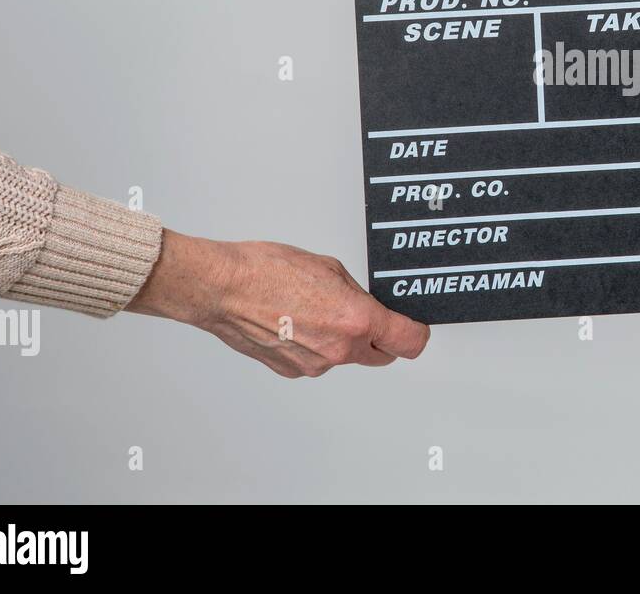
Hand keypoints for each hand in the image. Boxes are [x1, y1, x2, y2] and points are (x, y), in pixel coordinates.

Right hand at [128, 229, 429, 377]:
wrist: (222, 289)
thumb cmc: (267, 271)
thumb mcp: (330, 268)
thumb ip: (356, 293)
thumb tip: (366, 305)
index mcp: (356, 320)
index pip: (409, 342)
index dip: (416, 334)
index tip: (415, 327)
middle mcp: (339, 349)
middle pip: (381, 356)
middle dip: (382, 339)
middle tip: (368, 317)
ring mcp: (315, 365)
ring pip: (346, 357)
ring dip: (342, 340)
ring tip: (316, 309)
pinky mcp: (292, 371)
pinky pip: (317, 360)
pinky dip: (315, 345)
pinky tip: (296, 321)